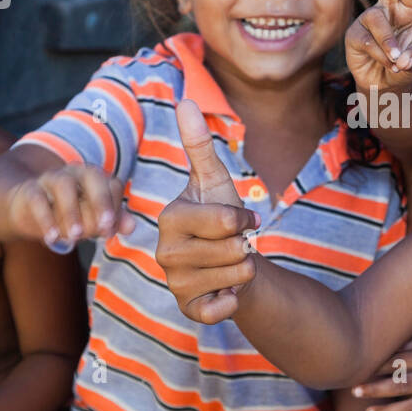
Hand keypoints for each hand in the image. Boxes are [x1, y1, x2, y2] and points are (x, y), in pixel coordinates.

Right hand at [5, 162, 134, 250]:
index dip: (114, 207)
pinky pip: (37, 199)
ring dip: (71, 212)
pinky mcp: (29, 190)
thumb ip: (114, 221)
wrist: (28, 211)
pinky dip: (45, 219)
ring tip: (76, 237)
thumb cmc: (69, 214)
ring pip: (63, 184)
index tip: (109, 232)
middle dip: (100, 201)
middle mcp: (74, 172)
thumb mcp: (93, 220)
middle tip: (102, 229)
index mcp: (94, 178)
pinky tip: (52, 238)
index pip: (112, 184)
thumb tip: (132, 227)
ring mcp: (50, 178)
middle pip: (91, 175)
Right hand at [156, 98, 259, 323]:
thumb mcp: (215, 181)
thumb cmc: (222, 220)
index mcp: (170, 217)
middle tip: (234, 245)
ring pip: (237, 275)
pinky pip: (223, 309)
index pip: (227, 220)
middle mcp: (165, 252)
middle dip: (246, 246)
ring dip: (245, 270)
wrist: (231, 264)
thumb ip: (199, 145)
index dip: (245, 219)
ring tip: (231, 264)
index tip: (240, 220)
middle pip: (234, 250)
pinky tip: (225, 291)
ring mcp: (175, 283)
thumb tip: (185, 101)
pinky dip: (234, 300)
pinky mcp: (188, 310)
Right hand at [345, 0, 411, 91]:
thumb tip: (402, 59)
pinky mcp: (355, 34)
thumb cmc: (404, 65)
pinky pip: (368, 42)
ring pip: (379, 22)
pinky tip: (386, 63)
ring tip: (396, 60)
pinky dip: (380, 55)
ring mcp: (370, 20)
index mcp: (408, 10)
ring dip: (390, 43)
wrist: (386, 83)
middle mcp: (389, 9)